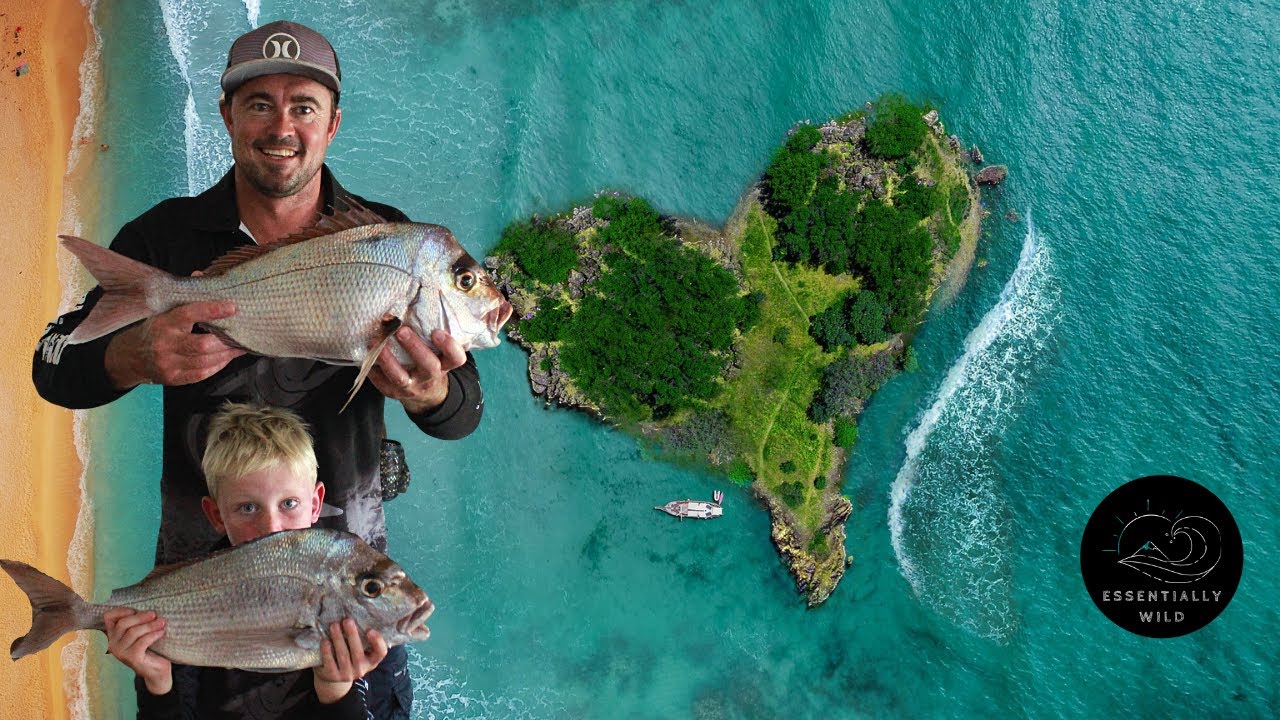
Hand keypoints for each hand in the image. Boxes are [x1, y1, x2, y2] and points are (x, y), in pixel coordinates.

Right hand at [103, 608, 171, 695]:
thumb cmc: (150, 647)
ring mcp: (121, 653)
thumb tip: (148, 606)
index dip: (120, 611)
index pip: (108, 617)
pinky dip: (153, 635)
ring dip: (150, 625)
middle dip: (140, 617)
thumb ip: (138, 621)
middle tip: (154, 614)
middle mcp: (113, 644)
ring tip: (162, 622)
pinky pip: (142, 642)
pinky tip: (161, 632)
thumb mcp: (142, 632)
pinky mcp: (132, 659)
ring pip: (133, 632)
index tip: (135, 610)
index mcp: (113, 635)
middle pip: (123, 624)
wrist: (157, 670)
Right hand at [104, 301, 244, 388]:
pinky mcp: (173, 378)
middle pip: (203, 345)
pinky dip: (218, 365)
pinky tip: (225, 358)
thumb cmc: (154, 330)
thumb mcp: (164, 312)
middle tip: (240, 334)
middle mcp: (164, 344)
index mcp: (163, 323)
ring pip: (206, 361)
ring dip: (227, 354)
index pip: (189, 314)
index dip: (212, 310)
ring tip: (238, 347)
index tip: (232, 307)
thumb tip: (201, 276)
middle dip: (226, 341)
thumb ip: (184, 298)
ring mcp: (168, 363)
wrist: (129, 357)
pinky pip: (202, 373)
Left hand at [312, 618, 387, 704]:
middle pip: (358, 652)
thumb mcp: (360, 650)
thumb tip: (358, 614)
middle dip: (352, 635)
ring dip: (338, 639)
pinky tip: (325, 640)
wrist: (333, 677)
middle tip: (347, 620)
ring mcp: (347, 674)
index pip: (380, 653)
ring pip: (343, 655)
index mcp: (371, 661)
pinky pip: (330, 662)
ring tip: (334, 626)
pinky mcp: (333, 676)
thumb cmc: (350, 656)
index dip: (377, 642)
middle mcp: (361, 669)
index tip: (370, 631)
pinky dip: (327, 651)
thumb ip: (362, 638)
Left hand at [367, 328, 465, 413]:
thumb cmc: (430, 359)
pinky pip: (382, 383)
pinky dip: (373, 369)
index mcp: (445, 364)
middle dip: (415, 347)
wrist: (424, 391)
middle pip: (428, 366)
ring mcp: (412, 387)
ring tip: (376, 342)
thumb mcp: (438, 350)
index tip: (437, 332)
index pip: (456, 358)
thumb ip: (431, 334)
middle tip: (401, 330)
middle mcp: (431, 377)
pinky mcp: (394, 392)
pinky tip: (366, 355)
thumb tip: (413, 301)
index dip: (449, 346)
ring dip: (388, 360)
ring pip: (401, 378)